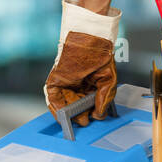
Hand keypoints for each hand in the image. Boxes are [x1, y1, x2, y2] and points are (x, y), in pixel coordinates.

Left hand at [44, 0, 120, 127]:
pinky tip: (64, 115)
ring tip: (77, 121)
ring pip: (65, 104)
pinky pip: (54, 99)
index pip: (89, 102)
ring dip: (70, 114)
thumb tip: (100, 114)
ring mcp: (65, 83)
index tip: (95, 117)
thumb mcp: (108, 80)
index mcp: (90, 83)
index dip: (92, 111)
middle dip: (81, 114)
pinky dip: (57, 108)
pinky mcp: (55, 81)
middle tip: (86, 121)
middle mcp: (77, 84)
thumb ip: (105, 98)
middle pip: (77, 104)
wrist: (89, 40)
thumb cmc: (99, 54)